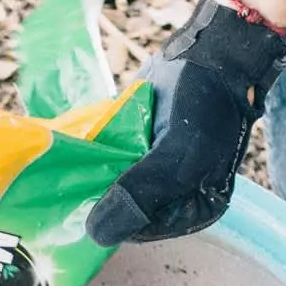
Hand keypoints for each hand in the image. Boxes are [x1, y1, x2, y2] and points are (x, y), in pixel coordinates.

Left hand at [86, 0, 285, 245]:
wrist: (214, 50)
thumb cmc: (204, 101)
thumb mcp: (175, 153)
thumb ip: (139, 194)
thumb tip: (96, 234)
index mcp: (195, 209)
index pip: (139, 229)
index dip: (110, 215)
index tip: (79, 196)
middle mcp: (179, 197)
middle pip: (126, 209)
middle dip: (100, 193)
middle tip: (71, 175)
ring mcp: (161, 172)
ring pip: (116, 186)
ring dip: (95, 173)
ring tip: (74, 159)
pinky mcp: (147, 148)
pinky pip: (115, 162)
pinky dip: (98, 154)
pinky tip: (84, 143)